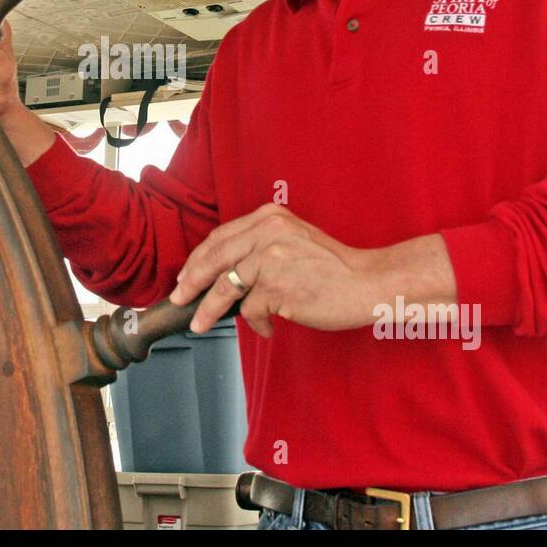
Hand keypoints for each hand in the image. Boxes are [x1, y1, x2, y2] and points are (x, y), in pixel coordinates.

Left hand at [170, 204, 387, 336]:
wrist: (368, 282)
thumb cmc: (333, 267)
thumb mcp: (294, 239)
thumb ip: (260, 245)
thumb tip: (222, 272)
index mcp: (269, 218)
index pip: (220, 237)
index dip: (199, 259)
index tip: (187, 275)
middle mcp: (267, 232)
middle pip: (214, 258)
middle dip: (191, 282)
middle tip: (179, 298)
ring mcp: (270, 259)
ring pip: (223, 287)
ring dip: (209, 310)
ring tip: (201, 324)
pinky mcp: (276, 287)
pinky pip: (250, 311)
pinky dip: (257, 324)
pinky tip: (269, 328)